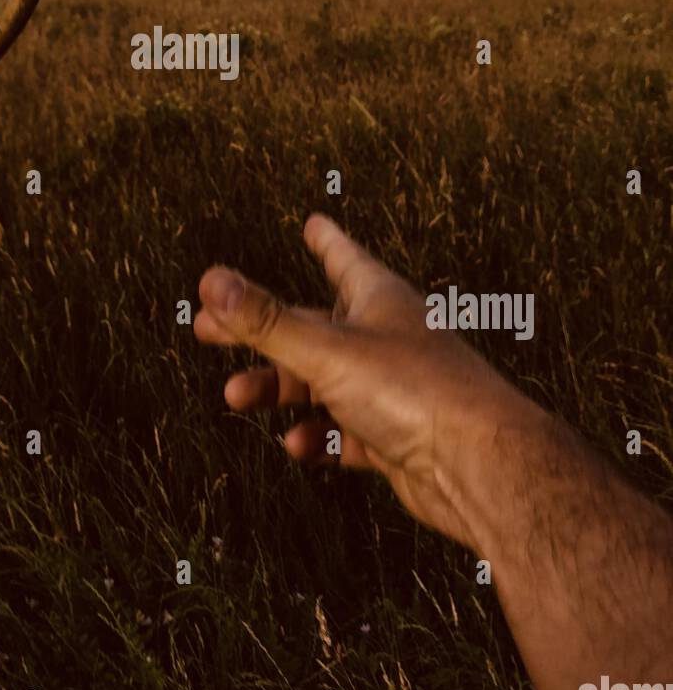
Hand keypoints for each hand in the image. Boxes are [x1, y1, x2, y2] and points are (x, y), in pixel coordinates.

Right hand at [194, 213, 544, 550]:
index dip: (326, 241)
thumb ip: (266, 321)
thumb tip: (212, 281)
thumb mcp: (327, 350)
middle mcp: (387, 340)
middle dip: (262, 331)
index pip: (345, 259)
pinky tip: (299, 446)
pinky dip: (318, 437)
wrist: (479, 467)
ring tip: (237, 396)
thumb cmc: (418, 393)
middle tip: (209, 330)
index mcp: (379, 302)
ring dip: (279, 390)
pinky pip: (345, 433)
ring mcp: (393, 390)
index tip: (313, 222)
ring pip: (323, 383)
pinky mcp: (397, 437)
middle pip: (313, 327)